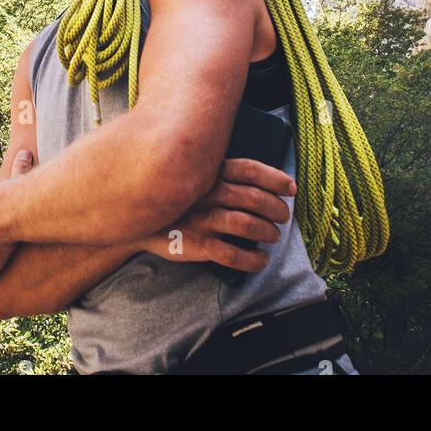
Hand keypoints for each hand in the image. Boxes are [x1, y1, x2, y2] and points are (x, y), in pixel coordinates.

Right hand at [141, 157, 296, 272]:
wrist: (139, 221)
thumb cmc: (175, 197)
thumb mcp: (193, 177)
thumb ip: (219, 175)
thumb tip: (257, 183)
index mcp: (210, 173)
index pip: (250, 170)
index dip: (275, 178)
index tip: (290, 187)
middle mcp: (209, 194)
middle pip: (254, 198)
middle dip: (276, 208)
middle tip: (284, 216)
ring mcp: (204, 220)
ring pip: (247, 224)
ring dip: (268, 231)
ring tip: (274, 236)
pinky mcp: (198, 245)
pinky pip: (232, 254)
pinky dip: (252, 259)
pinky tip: (261, 260)